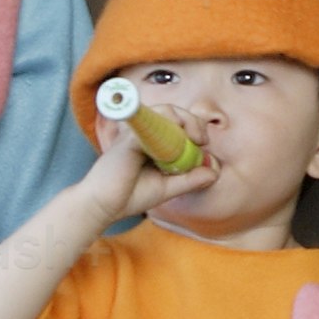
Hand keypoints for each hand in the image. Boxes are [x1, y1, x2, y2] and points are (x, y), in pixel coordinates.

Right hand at [76, 122, 194, 227]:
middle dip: (193, 121)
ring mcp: (135, 133)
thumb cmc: (131, 195)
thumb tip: (215, 171)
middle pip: (173, 112)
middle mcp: (143, 134)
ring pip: (164, 111)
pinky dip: (165, 126)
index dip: (195, 127)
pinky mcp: (128, 137)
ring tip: (191, 137)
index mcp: (153, 142)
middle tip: (200, 139)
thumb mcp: (169, 187)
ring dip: (183, 120)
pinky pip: (148, 122)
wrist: (104, 206)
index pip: (177, 122)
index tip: (203, 143)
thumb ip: (191, 179)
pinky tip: (174, 140)